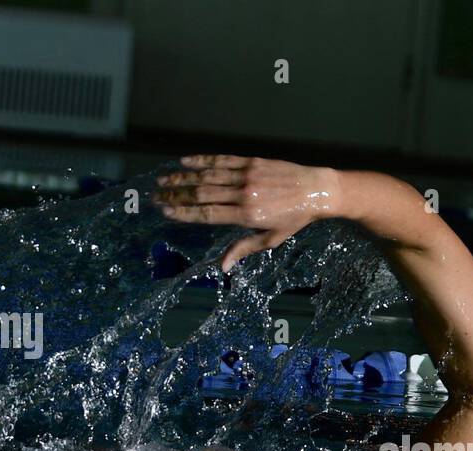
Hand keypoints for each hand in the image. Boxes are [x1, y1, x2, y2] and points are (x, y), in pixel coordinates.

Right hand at [154, 155, 339, 271]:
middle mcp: (244, 194)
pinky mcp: (252, 162)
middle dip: (177, 196)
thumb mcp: (271, 239)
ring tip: (164, 179)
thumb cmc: (295, 219)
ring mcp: (247, 176)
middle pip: (202, 194)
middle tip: (156, 197)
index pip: (208, 214)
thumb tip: (223, 267)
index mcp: (248, 215)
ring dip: (183, 177)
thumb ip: (244, 249)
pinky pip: (222, 160)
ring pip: (208, 176)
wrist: (316, 190)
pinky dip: (202, 160)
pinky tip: (186, 161)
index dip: (185, 213)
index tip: (166, 212)